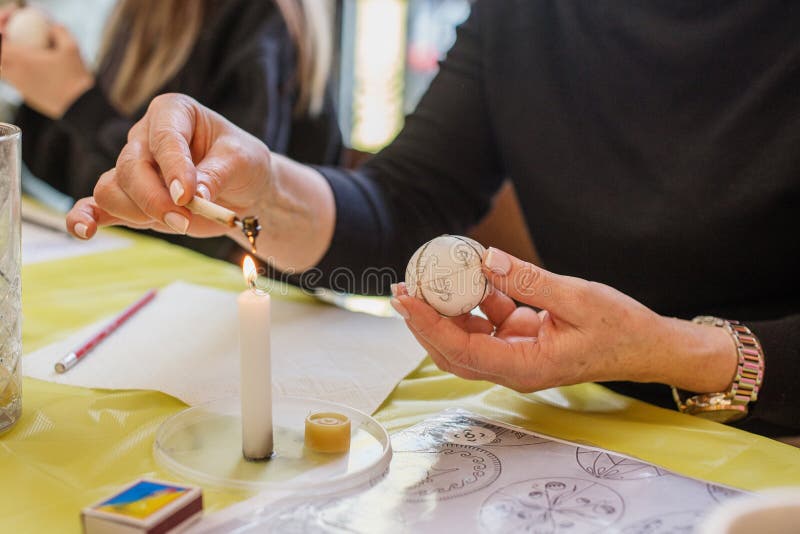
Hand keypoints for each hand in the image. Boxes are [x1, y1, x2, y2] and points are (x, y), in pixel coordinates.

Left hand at [1, 23, 93, 118]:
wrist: (80, 107)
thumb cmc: (75, 78)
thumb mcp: (72, 48)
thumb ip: (59, 32)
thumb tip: (53, 27)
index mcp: (20, 59)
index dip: (1, 26)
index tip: (13, 19)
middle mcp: (14, 73)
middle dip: (3, 42)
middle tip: (13, 34)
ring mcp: (18, 85)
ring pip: (3, 68)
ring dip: (8, 57)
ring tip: (23, 51)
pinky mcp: (25, 95)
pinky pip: (13, 78)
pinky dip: (17, 69)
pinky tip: (34, 66)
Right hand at [66, 94, 335, 271]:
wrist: (244, 189)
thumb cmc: (243, 163)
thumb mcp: (242, 161)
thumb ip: (216, 174)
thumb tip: (192, 196)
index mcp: (173, 112)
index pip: (163, 137)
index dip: (173, 168)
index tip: (188, 196)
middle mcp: (144, 136)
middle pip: (130, 167)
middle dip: (155, 199)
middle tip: (186, 221)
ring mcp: (132, 168)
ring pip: (112, 189)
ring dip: (139, 213)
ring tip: (178, 224)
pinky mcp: (129, 199)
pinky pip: (95, 205)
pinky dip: (86, 217)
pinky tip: (85, 231)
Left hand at [391, 247, 737, 393]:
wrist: (648, 346)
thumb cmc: (620, 329)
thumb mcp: (577, 298)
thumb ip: (529, 281)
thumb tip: (486, 259)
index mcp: (526, 366)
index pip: (463, 350)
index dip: (429, 325)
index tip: (406, 300)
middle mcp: (515, 366)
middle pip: (453, 350)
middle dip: (424, 322)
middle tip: (401, 289)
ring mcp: (517, 355)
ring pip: (466, 338)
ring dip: (446, 311)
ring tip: (425, 280)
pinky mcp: (522, 340)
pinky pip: (489, 322)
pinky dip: (476, 300)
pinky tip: (471, 275)